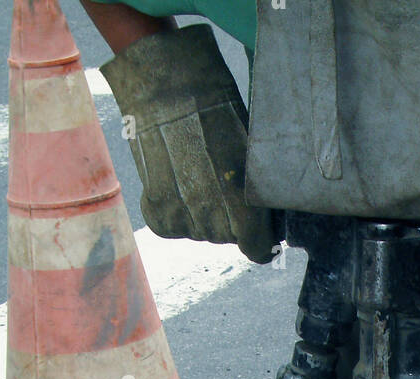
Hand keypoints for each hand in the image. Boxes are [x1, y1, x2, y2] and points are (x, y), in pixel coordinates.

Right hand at [101, 24, 279, 262]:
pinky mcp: (156, 210)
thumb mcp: (252, 154)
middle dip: (229, 219)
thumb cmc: (218, 112)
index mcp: (243, 209)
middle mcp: (212, 219)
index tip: (260, 233)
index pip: (256, 249)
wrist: (169, 89)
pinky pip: (171, 226)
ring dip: (200, 213)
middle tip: (221, 184)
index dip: (261, 242)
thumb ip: (257, 193)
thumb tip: (264, 216)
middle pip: (226, 237)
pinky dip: (174, 211)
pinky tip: (176, 182)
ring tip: (196, 176)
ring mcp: (181, 216)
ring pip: (199, 231)